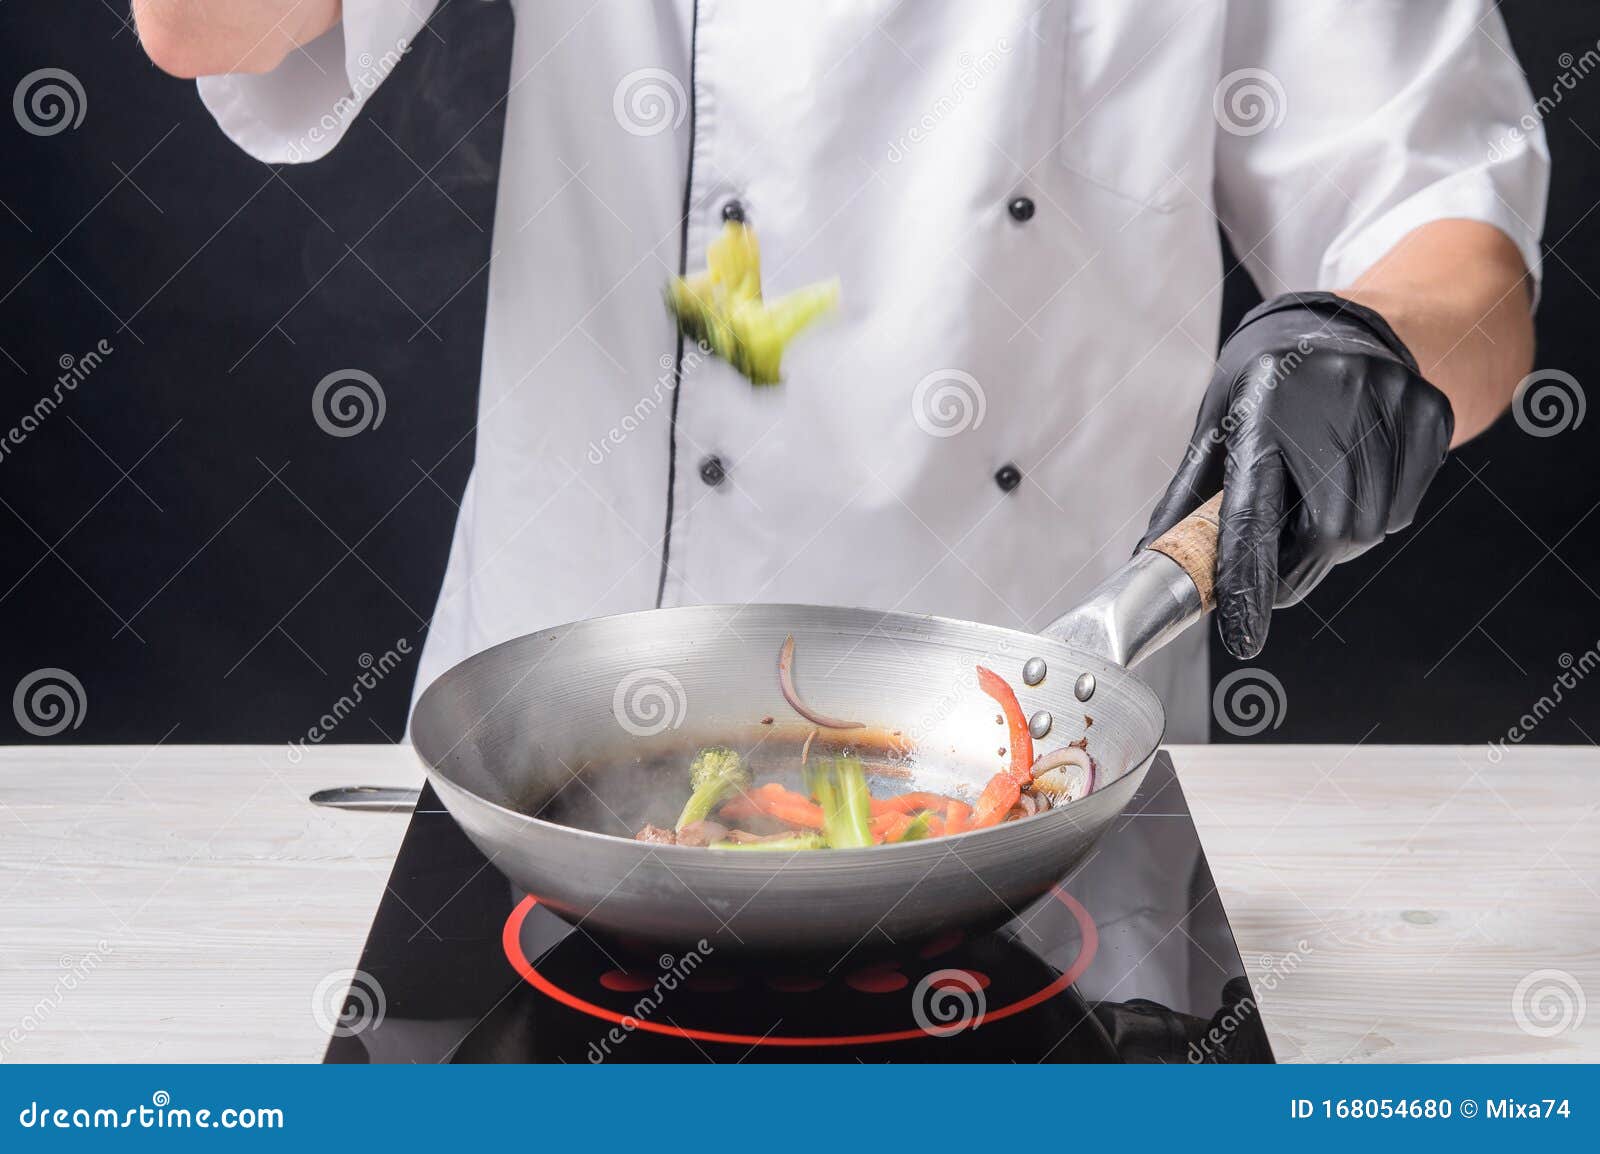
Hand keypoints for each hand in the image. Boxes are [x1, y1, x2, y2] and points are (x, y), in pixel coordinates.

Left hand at [1139, 292, 1452, 659]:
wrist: (1340, 326)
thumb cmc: (1266, 385)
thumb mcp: (1219, 426)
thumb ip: (1191, 496)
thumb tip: (1150, 557)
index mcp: (1262, 409)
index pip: (1253, 514)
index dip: (1248, 579)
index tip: (1242, 632)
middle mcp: (1330, 398)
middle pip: (1329, 532)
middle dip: (1304, 561)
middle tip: (1287, 553)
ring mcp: (1389, 401)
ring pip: (1373, 527)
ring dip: (1342, 541)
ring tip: (1320, 499)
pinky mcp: (1430, 412)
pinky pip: (1407, 506)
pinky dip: (1380, 513)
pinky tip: (1359, 475)